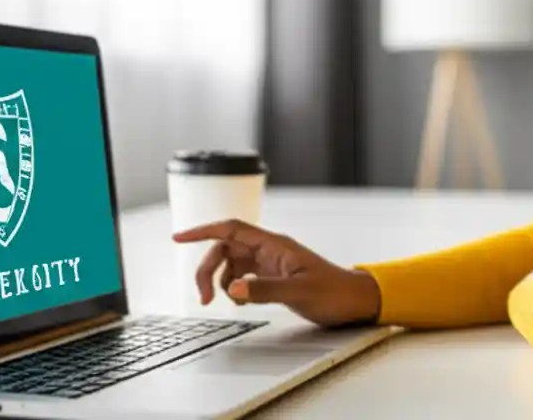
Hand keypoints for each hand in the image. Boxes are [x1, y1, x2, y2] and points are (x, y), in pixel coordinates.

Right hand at [172, 219, 381, 327]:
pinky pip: (242, 277)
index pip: (231, 229)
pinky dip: (234, 288)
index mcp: (274, 245)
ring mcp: (270, 263)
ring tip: (224, 302)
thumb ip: (266, 290)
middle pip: (225, 250)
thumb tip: (234, 289)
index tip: (178, 237)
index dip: (203, 231)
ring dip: (220, 281)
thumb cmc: (334, 292)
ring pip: (231, 264)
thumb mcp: (300, 291)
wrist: (353, 301)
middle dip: (208, 270)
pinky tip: (242, 300)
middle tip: (204, 298)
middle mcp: (269, 250)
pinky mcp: (272, 277)